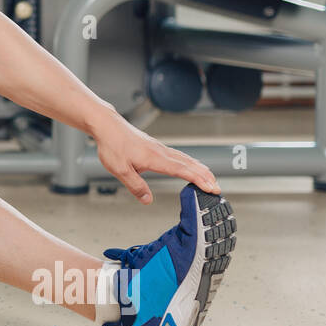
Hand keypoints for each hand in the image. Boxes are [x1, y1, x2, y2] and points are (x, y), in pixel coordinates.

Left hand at [91, 108, 219, 203]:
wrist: (107, 126)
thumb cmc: (112, 145)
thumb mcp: (120, 170)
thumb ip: (135, 185)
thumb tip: (147, 200)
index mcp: (155, 158)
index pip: (182, 170)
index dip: (198, 179)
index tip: (211, 187)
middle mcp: (161, 152)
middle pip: (189, 164)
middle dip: (205, 176)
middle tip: (218, 187)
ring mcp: (159, 148)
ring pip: (185, 158)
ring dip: (199, 168)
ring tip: (210, 178)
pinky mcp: (156, 147)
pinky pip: (178, 155)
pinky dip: (189, 162)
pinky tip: (190, 166)